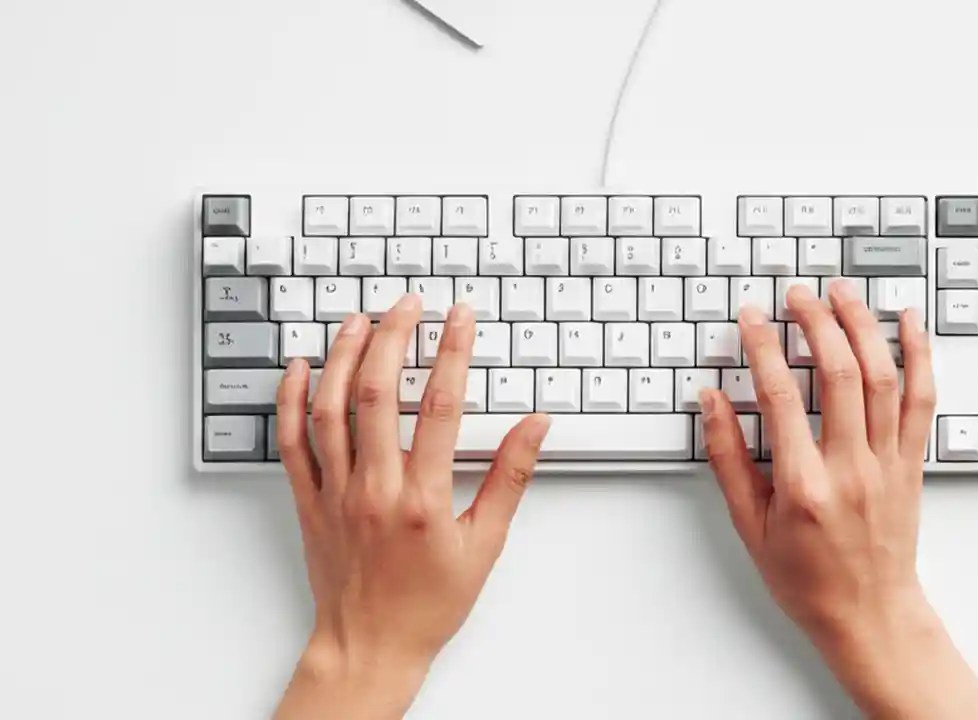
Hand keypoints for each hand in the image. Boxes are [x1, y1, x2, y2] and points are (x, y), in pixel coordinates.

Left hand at [273, 296, 549, 719]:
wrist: (370, 647)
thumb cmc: (428, 604)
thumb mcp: (486, 544)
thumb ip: (509, 478)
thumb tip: (534, 426)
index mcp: (424, 498)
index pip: (439, 406)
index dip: (451, 352)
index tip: (459, 317)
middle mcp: (375, 489)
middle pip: (377, 393)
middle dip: (393, 337)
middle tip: (407, 304)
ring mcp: (336, 493)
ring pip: (329, 409)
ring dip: (342, 356)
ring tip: (358, 320)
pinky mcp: (308, 503)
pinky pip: (291, 443)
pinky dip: (290, 400)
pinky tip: (299, 367)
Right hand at [701, 281, 977, 718]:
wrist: (869, 615)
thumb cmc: (806, 578)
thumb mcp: (749, 525)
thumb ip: (728, 459)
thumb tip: (712, 401)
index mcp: (803, 486)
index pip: (780, 397)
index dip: (763, 347)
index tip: (751, 317)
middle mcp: (850, 468)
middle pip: (838, 373)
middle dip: (816, 322)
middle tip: (796, 294)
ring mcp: (887, 463)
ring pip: (883, 376)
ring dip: (862, 325)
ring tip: (842, 293)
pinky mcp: (911, 463)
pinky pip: (922, 398)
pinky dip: (919, 355)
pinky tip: (908, 324)